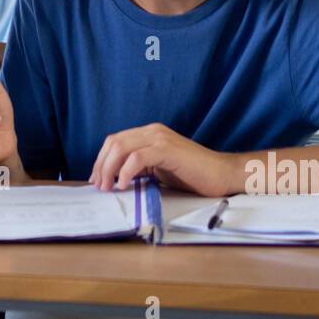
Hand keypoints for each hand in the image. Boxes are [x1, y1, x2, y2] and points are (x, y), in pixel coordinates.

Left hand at [88, 123, 236, 195]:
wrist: (222, 174)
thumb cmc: (193, 175)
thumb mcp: (159, 170)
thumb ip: (140, 169)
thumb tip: (116, 181)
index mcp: (149, 134)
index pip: (115, 141)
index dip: (101, 160)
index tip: (97, 179)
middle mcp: (152, 131)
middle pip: (114, 142)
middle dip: (101, 165)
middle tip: (99, 186)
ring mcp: (160, 138)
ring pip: (121, 147)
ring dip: (109, 169)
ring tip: (108, 187)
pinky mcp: (167, 149)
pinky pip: (137, 157)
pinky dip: (126, 171)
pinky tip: (124, 185)